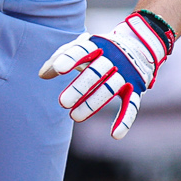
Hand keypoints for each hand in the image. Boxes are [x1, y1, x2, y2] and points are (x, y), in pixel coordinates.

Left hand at [37, 11, 171, 140]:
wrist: (138, 45)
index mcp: (97, 45)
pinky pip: (132, 105)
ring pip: (110, 89)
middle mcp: (114, 57)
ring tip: (74, 117)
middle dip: (79, 88)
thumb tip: (42, 75)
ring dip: (93, 104)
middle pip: (96, 72)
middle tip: (63, 103)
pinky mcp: (136, 88)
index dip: (71, 59)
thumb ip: (60, 57)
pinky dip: (125, 120)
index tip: (58, 69)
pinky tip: (115, 135)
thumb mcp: (81, 48)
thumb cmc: (98, 50)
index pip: (83, 50)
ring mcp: (127, 73)